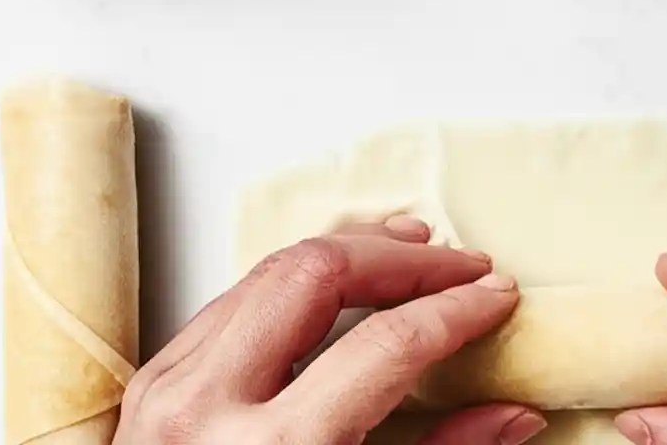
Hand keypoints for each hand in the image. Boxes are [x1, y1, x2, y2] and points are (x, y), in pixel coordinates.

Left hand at [113, 217, 546, 444]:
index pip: (386, 345)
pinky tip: (336, 283)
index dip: (453, 310)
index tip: (493, 298)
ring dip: (348, 251)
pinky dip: (294, 278)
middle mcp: (211, 406)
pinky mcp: (153, 380)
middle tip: (458, 265)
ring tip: (408, 252)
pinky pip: (234, 298)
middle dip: (402, 258)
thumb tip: (513, 415)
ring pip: (270, 268)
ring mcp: (171, 386)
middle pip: (318, 275)